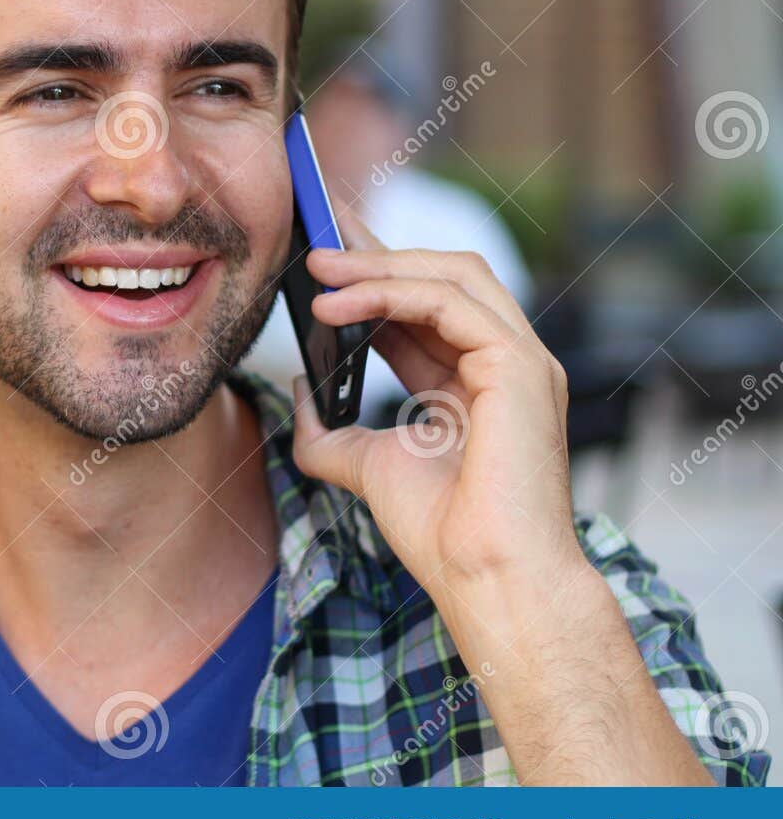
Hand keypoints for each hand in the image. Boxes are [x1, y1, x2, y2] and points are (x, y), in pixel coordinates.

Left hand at [288, 214, 583, 594]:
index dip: (373, 274)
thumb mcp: (366, 466)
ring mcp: (522, 360)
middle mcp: (506, 362)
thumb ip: (326, 429)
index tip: (320, 253)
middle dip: (377, 251)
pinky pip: (450, 302)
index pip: (424, 305)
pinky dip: (390, 293)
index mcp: (476, 381)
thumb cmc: (443, 534)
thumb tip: (296, 389)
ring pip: (451, 275)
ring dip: (377, 265)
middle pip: (443, 275)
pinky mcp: (522, 366)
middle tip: (314, 238)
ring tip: (317, 267)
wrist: (488, 580)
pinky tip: (338, 304)